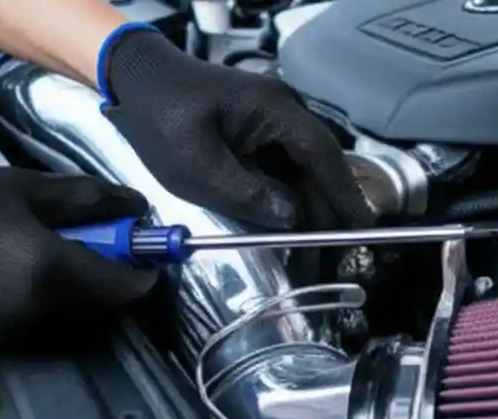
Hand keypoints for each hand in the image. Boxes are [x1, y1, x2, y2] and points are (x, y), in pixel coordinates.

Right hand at [0, 168, 156, 343]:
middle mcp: (47, 313)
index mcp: (53, 272)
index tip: (143, 240)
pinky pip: (51, 318)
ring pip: (81, 311)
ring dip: (83, 281)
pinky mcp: (6, 341)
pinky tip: (19, 266)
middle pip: (108, 300)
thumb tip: (135, 205)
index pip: (131, 287)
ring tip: (44, 243)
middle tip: (90, 231)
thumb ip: (83, 199)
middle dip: (112, 268)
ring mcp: (26, 333)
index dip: (147, 265)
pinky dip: (54, 295)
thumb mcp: (17, 188)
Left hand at [101, 30, 374, 229]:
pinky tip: (290, 231)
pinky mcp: (257, 137)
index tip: (362, 228)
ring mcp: (271, 125)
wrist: (135, 84)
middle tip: (332, 256)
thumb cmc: (160, 118)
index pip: (322, 155)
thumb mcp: (197, 165)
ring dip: (308, 212)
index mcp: (274, 110)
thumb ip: (248, 194)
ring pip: (302, 174)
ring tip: (312, 253)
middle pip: (317, 168)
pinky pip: (282, 172)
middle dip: (327, 213)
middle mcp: (282, 114)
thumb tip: (292, 219)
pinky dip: (288, 202)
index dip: (344, 194)